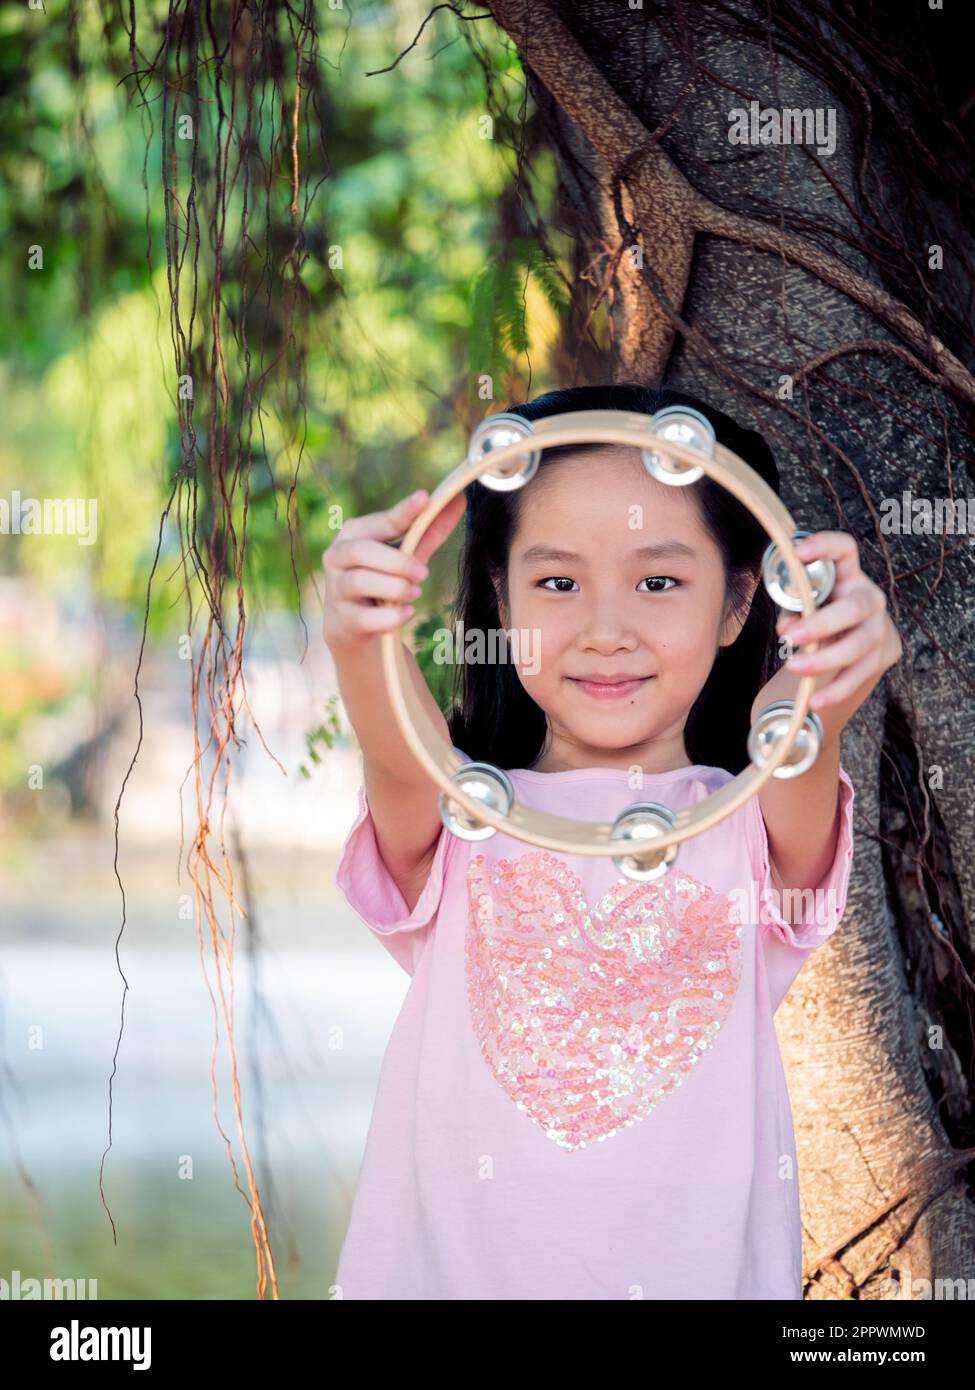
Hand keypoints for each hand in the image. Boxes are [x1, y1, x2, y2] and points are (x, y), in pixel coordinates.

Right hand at [322, 487, 465, 650]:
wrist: (353, 625)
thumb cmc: (382, 579)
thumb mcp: (404, 555)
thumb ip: (428, 531)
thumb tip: (459, 499)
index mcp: (354, 533)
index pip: (382, 521)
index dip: (404, 511)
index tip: (425, 498)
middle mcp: (337, 557)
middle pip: (362, 551)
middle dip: (397, 561)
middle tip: (423, 573)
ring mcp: (336, 589)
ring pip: (360, 581)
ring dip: (395, 587)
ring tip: (415, 592)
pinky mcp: (343, 619)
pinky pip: (365, 617)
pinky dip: (390, 615)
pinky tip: (407, 613)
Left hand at [776, 531, 902, 710]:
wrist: (853, 645)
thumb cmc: (823, 616)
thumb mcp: (808, 606)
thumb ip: (796, 609)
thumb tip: (787, 626)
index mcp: (849, 576)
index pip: (845, 551)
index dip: (824, 546)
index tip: (797, 552)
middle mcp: (869, 599)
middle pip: (853, 608)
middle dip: (820, 623)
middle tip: (789, 636)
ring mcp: (879, 630)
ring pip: (857, 646)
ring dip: (823, 659)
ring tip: (794, 666)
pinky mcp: (881, 658)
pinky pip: (858, 676)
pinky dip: (835, 690)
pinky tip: (815, 700)